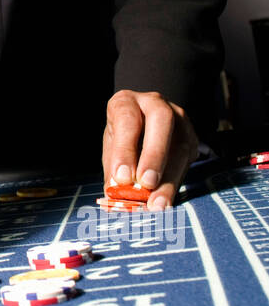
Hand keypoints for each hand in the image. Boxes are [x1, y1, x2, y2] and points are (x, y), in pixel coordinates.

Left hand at [102, 90, 198, 209]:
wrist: (144, 128)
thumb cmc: (123, 140)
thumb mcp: (112, 149)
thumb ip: (114, 170)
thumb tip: (114, 195)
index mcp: (126, 102)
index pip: (127, 118)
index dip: (125, 148)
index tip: (122, 177)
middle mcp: (154, 103)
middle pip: (162, 120)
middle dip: (154, 154)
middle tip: (146, 183)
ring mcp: (179, 118)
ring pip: (181, 144)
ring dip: (169, 177)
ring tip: (157, 203)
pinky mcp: (192, 137)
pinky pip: (189, 159)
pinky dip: (175, 182)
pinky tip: (166, 199)